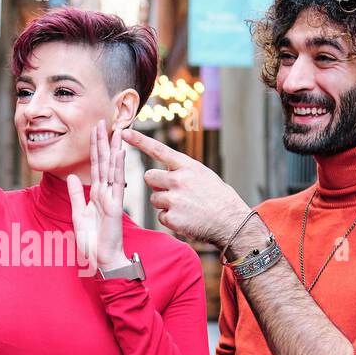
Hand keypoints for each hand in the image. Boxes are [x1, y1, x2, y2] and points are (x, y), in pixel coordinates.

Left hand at [67, 119, 128, 270]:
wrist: (102, 259)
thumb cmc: (93, 240)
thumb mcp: (78, 213)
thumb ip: (76, 195)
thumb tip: (71, 177)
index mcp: (97, 194)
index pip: (96, 166)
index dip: (95, 148)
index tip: (95, 130)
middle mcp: (106, 193)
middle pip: (104, 162)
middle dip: (103, 142)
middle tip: (104, 121)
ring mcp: (112, 198)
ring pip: (112, 169)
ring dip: (113, 149)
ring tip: (115, 131)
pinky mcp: (114, 207)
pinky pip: (116, 184)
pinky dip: (118, 168)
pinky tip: (120, 153)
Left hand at [120, 130, 252, 246]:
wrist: (231, 222)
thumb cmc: (218, 198)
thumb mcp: (203, 175)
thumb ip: (181, 172)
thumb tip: (156, 177)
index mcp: (187, 166)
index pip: (159, 150)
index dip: (139, 140)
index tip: (123, 132)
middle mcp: (178, 180)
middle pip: (149, 177)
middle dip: (156, 184)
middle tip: (174, 192)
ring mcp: (174, 199)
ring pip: (154, 198)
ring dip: (164, 204)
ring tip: (185, 207)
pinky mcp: (172, 217)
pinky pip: (160, 216)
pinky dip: (170, 220)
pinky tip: (186, 219)